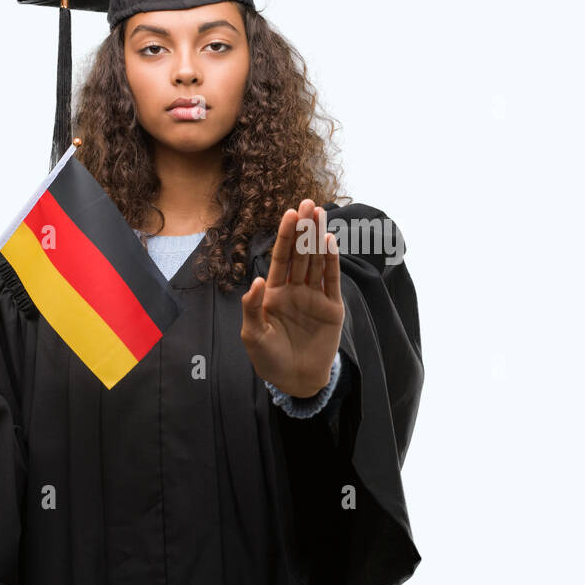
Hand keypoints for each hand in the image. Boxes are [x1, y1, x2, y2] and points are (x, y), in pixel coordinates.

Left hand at [241, 199, 343, 397]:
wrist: (296, 381)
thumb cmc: (270, 359)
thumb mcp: (253, 336)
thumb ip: (252, 309)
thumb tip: (257, 280)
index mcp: (275, 293)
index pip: (281, 258)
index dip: (286, 236)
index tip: (289, 213)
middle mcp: (296, 290)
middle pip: (301, 254)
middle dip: (303, 229)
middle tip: (307, 203)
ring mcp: (315, 298)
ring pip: (317, 262)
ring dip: (318, 238)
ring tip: (320, 214)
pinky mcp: (332, 309)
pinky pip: (331, 281)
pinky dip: (332, 262)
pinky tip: (330, 242)